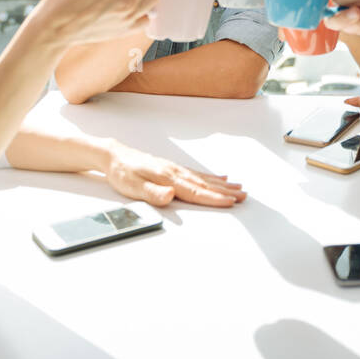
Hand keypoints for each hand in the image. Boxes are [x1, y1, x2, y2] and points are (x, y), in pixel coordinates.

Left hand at [104, 141, 247, 207]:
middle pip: (205, 185)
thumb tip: (169, 195)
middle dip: (226, 192)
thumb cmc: (122, 172)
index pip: (195, 192)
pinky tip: (221, 178)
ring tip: (239, 188)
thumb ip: (152, 192)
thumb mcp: (131, 186)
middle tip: (245, 196)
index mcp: (168, 178)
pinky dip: (212, 177)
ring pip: (205, 179)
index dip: (213, 198)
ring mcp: (176, 169)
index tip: (230, 203)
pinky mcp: (174, 169)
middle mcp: (176, 172)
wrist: (114, 155)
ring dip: (223, 185)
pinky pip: (198, 174)